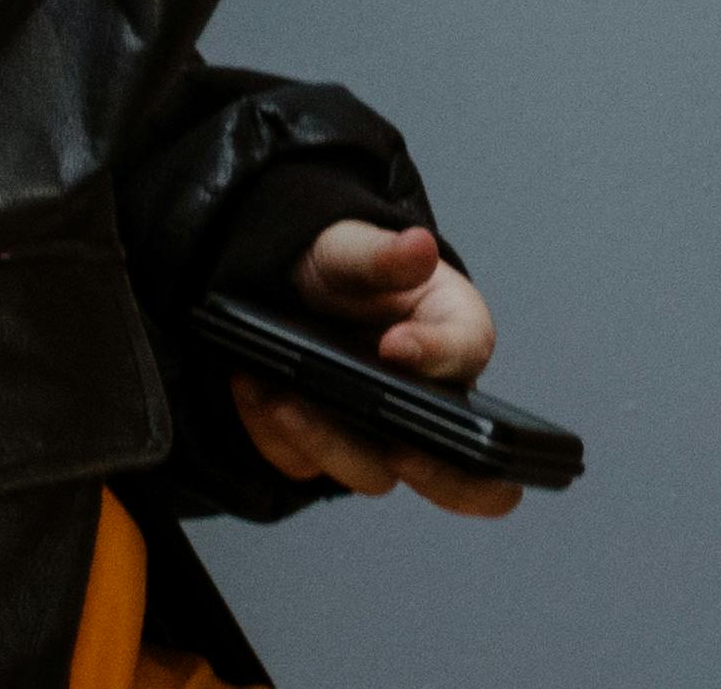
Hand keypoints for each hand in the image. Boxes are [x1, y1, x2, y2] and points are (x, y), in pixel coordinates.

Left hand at [227, 222, 523, 519]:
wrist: (284, 289)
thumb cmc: (339, 269)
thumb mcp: (351, 247)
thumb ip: (382, 255)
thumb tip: (419, 248)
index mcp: (453, 333)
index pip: (467, 352)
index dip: (438, 355)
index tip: (394, 345)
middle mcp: (428, 396)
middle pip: (454, 457)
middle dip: (430, 467)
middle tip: (385, 438)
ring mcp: (380, 435)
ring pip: (373, 474)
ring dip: (327, 444)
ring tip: (282, 400)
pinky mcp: (329, 454)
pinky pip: (306, 464)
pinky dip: (275, 435)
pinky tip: (253, 392)